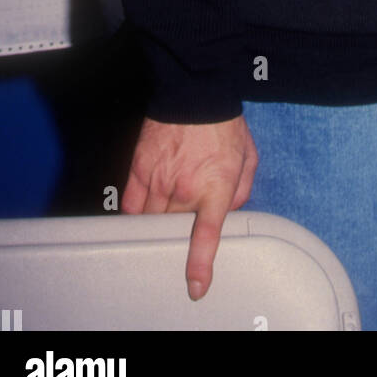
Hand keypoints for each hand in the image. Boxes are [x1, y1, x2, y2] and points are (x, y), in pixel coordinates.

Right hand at [121, 114, 257, 300]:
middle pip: (173, 232)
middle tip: (181, 235)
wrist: (194, 90)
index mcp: (214, 187)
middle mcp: (184, 189)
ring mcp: (157, 181)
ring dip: (155, 229)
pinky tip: (141, 216)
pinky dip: (134, 216)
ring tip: (161, 224)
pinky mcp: (138, 170)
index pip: (205, 235)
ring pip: (149, 223)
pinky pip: (129, 206)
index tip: (196, 286)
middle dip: (176, 239)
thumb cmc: (223, 123)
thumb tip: (228, 211)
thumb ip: (241, 191)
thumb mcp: (247, 157)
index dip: (199, 265)